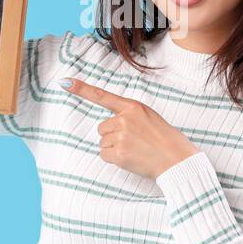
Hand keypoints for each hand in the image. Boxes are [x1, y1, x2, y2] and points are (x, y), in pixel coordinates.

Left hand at [62, 78, 199, 181]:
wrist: (177, 160)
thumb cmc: (166, 140)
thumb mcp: (149, 118)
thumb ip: (130, 116)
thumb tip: (110, 126)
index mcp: (133, 107)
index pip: (102, 96)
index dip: (82, 89)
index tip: (65, 82)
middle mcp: (124, 119)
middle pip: (102, 128)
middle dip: (113, 136)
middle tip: (133, 142)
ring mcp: (120, 136)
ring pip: (102, 142)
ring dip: (114, 148)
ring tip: (135, 150)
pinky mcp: (118, 153)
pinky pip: (104, 155)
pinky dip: (114, 159)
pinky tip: (130, 158)